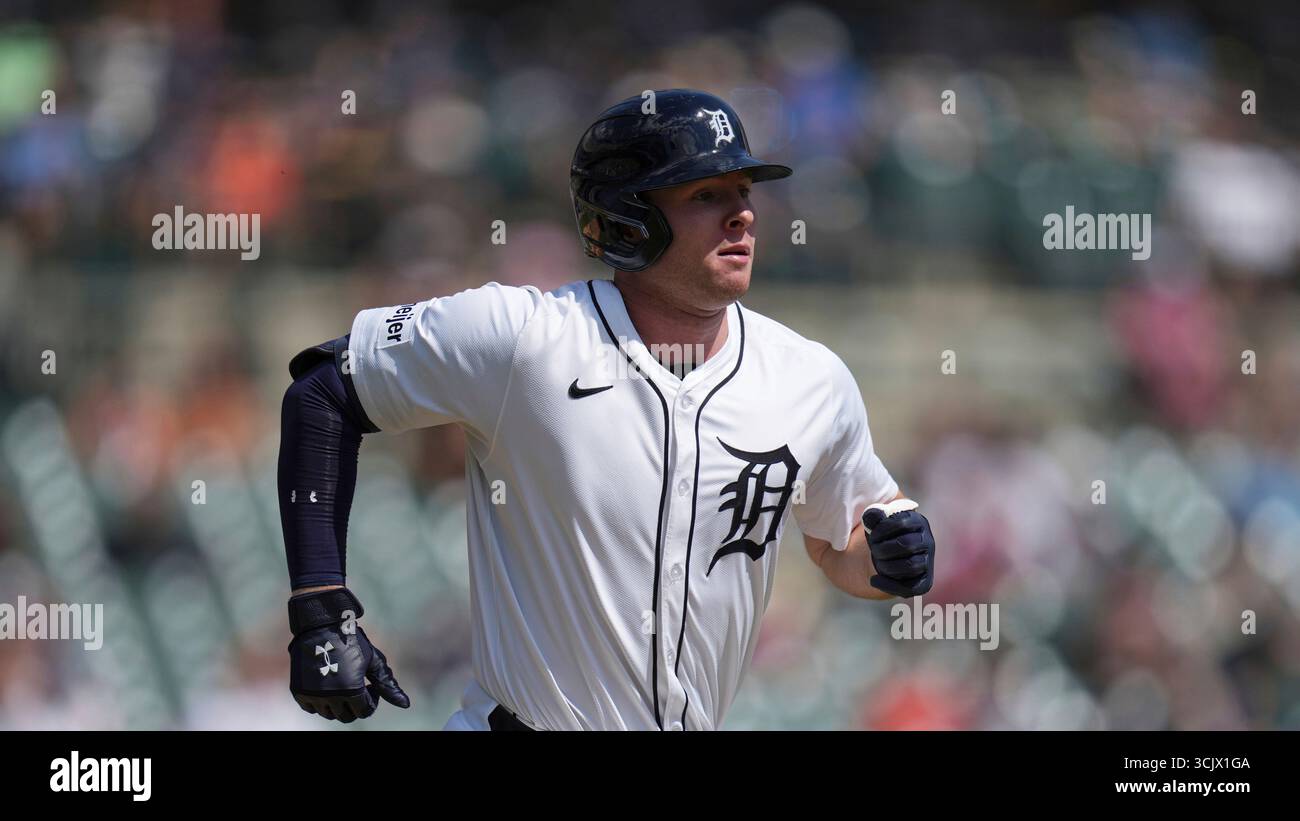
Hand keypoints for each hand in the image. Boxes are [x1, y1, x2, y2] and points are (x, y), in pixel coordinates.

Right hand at [287, 587, 409, 721]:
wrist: (320, 624)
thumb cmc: (352, 641)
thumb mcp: (373, 661)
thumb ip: (388, 685)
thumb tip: (406, 705)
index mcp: (351, 690)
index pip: (364, 712)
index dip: (371, 701)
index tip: (371, 687)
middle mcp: (330, 697)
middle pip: (346, 716)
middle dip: (356, 706)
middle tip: (358, 689)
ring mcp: (313, 695)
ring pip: (329, 714)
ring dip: (338, 705)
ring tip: (343, 686)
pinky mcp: (298, 691)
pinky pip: (311, 708)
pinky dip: (320, 702)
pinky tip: (328, 686)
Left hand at [862, 499, 934, 597]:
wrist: (889, 555)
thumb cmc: (883, 535)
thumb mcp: (876, 523)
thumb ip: (872, 516)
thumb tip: (870, 516)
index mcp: (918, 522)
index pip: (901, 522)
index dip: (882, 529)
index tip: (872, 534)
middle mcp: (928, 541)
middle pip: (906, 544)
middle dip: (882, 548)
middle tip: (873, 549)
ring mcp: (928, 562)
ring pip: (910, 565)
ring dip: (886, 565)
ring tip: (876, 562)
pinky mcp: (924, 581)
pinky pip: (911, 587)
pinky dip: (889, 585)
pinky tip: (873, 580)